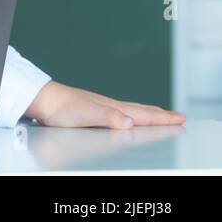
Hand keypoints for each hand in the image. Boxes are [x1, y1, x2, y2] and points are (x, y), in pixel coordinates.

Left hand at [26, 81, 185, 128]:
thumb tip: (129, 121)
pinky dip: (130, 115)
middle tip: (178, 117)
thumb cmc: (61, 107)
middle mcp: (109, 106)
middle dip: (160, 115)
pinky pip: (118, 113)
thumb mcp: (87, 114)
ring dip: (147, 113)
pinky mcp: (91, 110)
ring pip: (130, 110)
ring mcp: (100, 107)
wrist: (42, 99)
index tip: (180, 119)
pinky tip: (125, 117)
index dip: (162, 119)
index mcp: (113, 108)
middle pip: (140, 111)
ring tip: (158, 115)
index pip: (143, 115)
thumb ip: (109, 117)